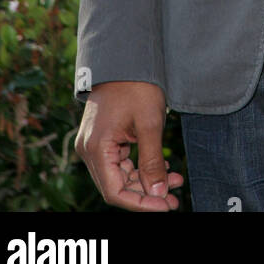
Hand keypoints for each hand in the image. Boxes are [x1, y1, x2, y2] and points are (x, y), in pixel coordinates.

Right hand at [75, 81, 183, 210]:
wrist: (125, 59)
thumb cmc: (136, 87)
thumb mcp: (150, 124)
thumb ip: (152, 161)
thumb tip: (158, 193)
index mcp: (96, 148)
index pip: (115, 192)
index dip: (141, 203)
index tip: (165, 205)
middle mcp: (89, 150)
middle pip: (116, 186)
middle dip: (146, 194)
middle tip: (174, 197)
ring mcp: (94, 145)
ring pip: (119, 176)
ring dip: (145, 181)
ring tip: (175, 180)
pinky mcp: (102, 139)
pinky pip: (119, 162)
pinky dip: (140, 167)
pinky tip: (162, 167)